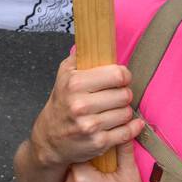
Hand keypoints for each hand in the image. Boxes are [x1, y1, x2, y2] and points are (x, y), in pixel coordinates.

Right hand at [31, 51, 143, 168]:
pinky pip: (126, 133)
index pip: (116, 74)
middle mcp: (81, 105)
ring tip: (115, 109)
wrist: (49, 139)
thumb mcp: (64, 75)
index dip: (123, 75)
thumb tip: (94, 38)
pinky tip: (132, 123)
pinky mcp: (98, 143)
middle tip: (117, 95)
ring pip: (127, 113)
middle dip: (124, 94)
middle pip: (124, 94)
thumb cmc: (61, 103)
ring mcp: (90, 126)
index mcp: (75, 83)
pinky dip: (133, 128)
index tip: (121, 78)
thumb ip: (80, 56)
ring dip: (125, 111)